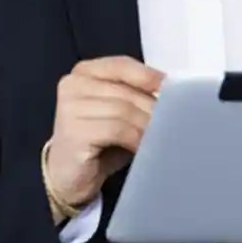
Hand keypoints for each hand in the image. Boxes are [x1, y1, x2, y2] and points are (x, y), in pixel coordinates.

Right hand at [44, 57, 164, 207]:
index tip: (173, 88)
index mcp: (83, 72)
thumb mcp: (117, 113)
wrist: (68, 177)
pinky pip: (117, 130)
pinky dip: (136, 139)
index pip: (121, 65)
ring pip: (124, 110)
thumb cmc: (98, 143)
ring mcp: (70, 107)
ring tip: (160, 138)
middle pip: (126, 91)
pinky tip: (143, 148)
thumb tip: (171, 93)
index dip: (148, 76)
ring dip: (147, 126)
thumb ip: (134, 96)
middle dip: (152, 108)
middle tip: (173, 123)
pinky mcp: (74, 132)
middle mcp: (72, 84)